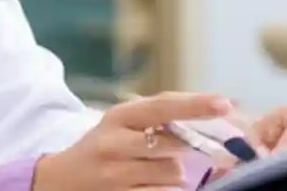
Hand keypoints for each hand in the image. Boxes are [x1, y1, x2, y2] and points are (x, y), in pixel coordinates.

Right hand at [33, 92, 232, 190]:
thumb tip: (214, 110)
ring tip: (152, 170)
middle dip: (187, 148)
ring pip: (173, 173)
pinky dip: (165, 189)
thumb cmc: (103, 147)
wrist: (60, 181)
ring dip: (175, 173)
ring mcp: (115, 174)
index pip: (163, 106)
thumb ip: (158, 117)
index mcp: (118, 116)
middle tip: (185, 149)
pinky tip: (148, 183)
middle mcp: (114, 142)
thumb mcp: (121, 124)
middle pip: (173, 144)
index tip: (226, 104)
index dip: (197, 104)